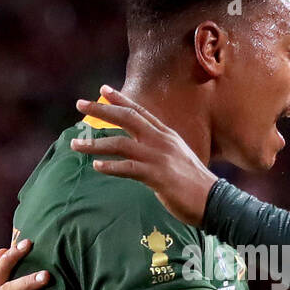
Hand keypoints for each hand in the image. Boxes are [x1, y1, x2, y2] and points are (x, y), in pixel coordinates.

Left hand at [71, 86, 216, 226]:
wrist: (214, 200)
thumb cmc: (193, 183)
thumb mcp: (177, 157)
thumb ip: (159, 150)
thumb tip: (140, 150)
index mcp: (166, 134)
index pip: (140, 111)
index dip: (120, 99)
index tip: (103, 89)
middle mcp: (161, 140)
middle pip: (126, 118)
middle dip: (101, 110)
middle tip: (79, 104)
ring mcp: (158, 157)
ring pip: (120, 143)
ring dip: (94, 144)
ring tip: (75, 144)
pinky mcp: (157, 175)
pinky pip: (128, 168)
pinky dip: (110, 167)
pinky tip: (97, 167)